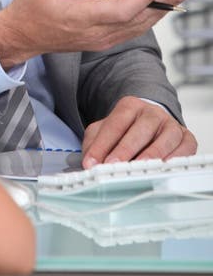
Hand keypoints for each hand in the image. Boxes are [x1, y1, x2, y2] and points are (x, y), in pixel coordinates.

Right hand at [0, 0, 192, 68]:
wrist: (21, 35)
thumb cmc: (30, 7)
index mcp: (81, 17)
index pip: (122, 11)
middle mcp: (95, 33)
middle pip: (138, 20)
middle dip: (164, 2)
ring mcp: (99, 39)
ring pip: (138, 27)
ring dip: (160, 10)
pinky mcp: (100, 40)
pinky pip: (130, 31)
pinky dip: (147, 18)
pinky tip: (158, 6)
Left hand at [82, 96, 197, 166]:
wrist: (152, 122)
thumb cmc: (127, 129)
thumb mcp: (105, 130)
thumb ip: (94, 143)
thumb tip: (89, 162)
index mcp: (130, 106)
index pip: (115, 125)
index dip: (102, 145)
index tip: (91, 162)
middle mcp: (152, 112)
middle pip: (140, 130)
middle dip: (125, 150)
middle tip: (112, 166)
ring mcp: (170, 124)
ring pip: (164, 139)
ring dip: (151, 156)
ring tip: (137, 170)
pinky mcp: (186, 138)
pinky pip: (184, 148)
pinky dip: (176, 159)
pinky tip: (163, 169)